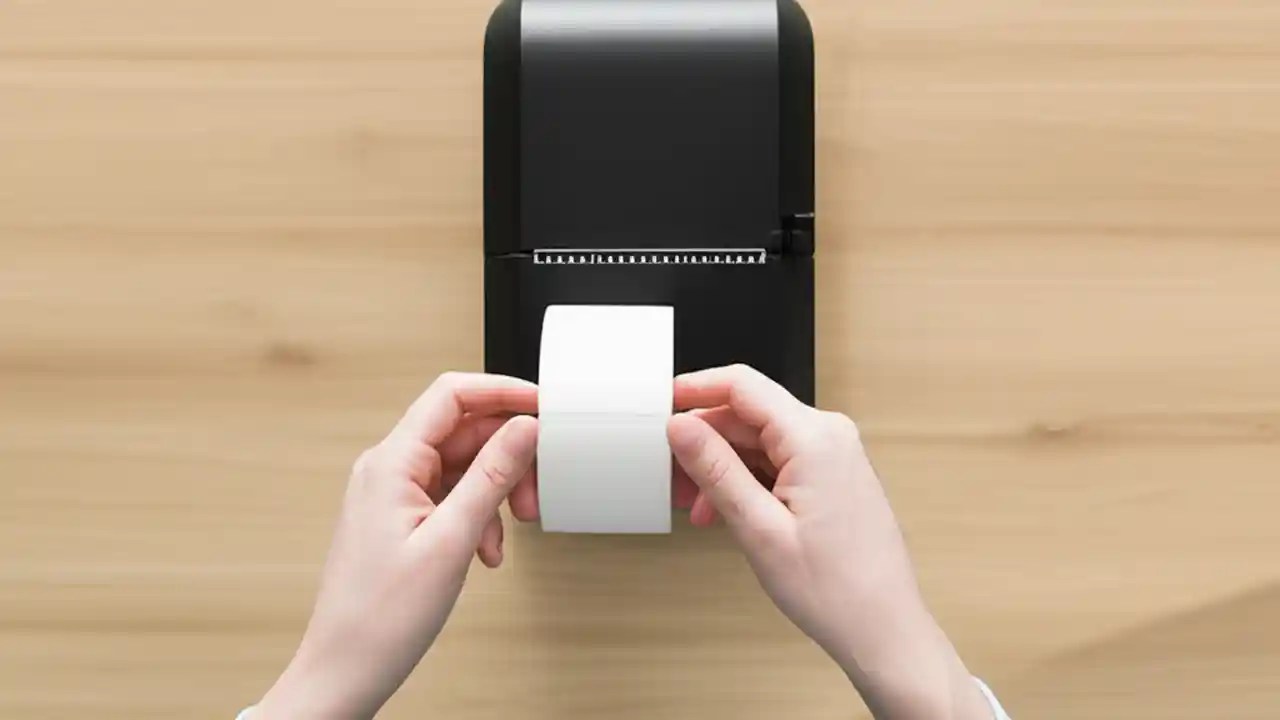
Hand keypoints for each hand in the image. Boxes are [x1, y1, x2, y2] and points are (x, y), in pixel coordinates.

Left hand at [254, 373, 539, 719]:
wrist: (345, 669)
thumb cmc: (381, 617)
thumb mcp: (452, 540)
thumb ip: (492, 476)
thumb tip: (524, 427)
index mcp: (391, 463)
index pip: (452, 395)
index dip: (502, 392)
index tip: (543, 406)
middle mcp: (389, 469)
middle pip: (464, 432)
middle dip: (509, 458)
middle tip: (536, 493)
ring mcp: (394, 494)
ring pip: (464, 467)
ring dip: (498, 493)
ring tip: (514, 531)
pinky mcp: (402, 519)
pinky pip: (453, 497)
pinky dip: (480, 517)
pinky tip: (487, 551)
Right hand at [668, 365, 991, 719]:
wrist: (882, 629)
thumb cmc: (835, 590)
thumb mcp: (758, 528)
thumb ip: (715, 470)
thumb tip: (681, 427)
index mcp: (815, 439)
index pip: (742, 386)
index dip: (696, 389)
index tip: (661, 403)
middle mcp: (830, 436)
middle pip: (747, 415)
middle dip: (703, 443)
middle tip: (670, 476)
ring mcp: (834, 455)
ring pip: (759, 441)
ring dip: (721, 468)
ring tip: (696, 507)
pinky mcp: (832, 475)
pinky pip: (778, 460)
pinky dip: (746, 481)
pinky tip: (725, 512)